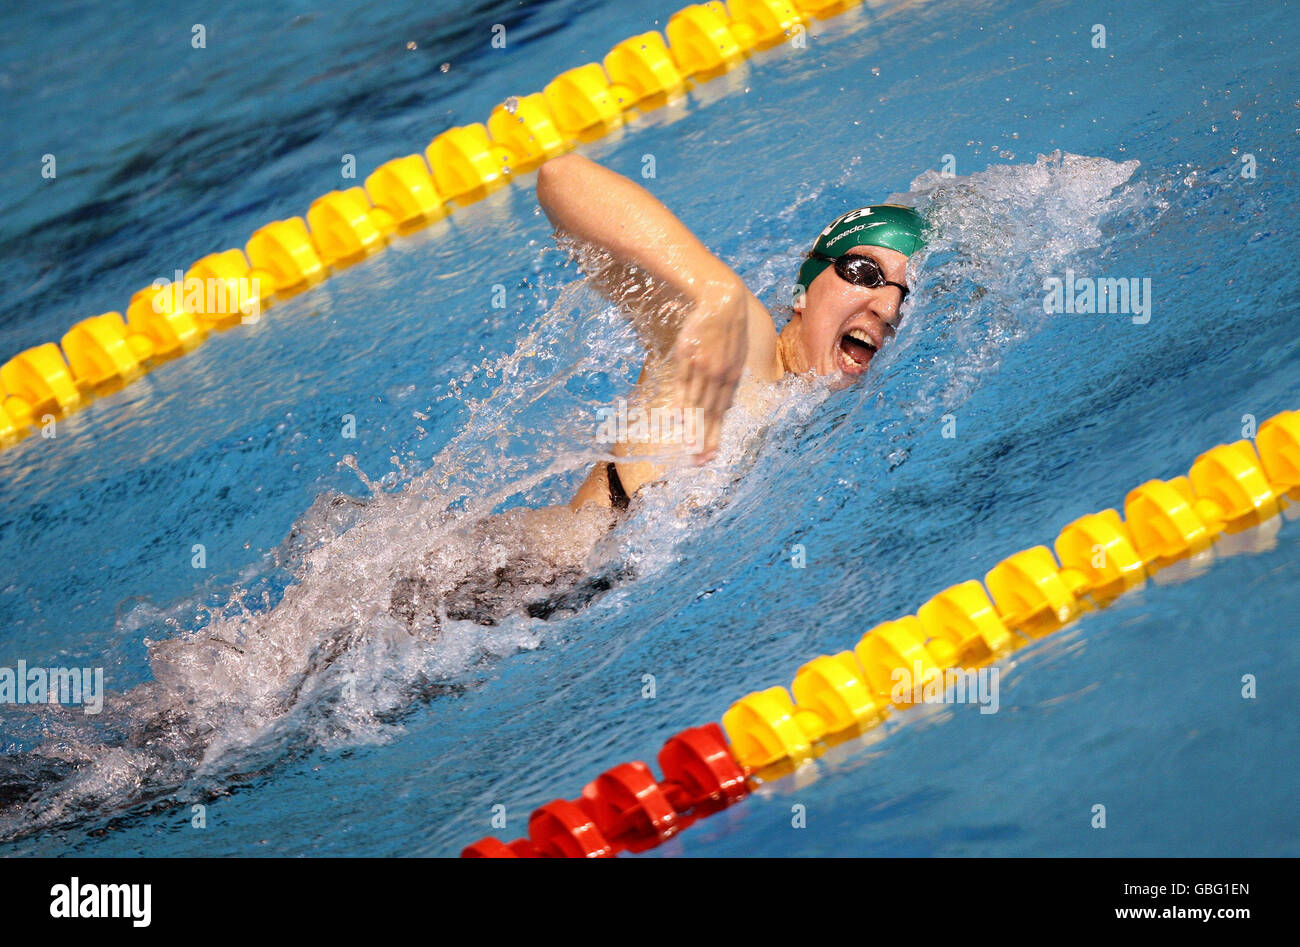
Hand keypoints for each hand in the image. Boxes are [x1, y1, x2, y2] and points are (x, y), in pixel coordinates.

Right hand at [672, 279, 748, 463]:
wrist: (721, 301)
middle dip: (705, 439)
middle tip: (699, 461)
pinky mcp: (688, 356)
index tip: (710, 454)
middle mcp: (719, 375)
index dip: (715, 434)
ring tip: (689, 447)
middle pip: (710, 413)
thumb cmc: (728, 331)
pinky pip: (684, 384)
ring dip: (693, 427)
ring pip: (697, 402)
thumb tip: (725, 407)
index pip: (722, 413)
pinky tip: (679, 418)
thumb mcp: (737, 357)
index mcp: (732, 378)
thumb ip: (729, 384)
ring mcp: (703, 366)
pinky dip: (682, 401)